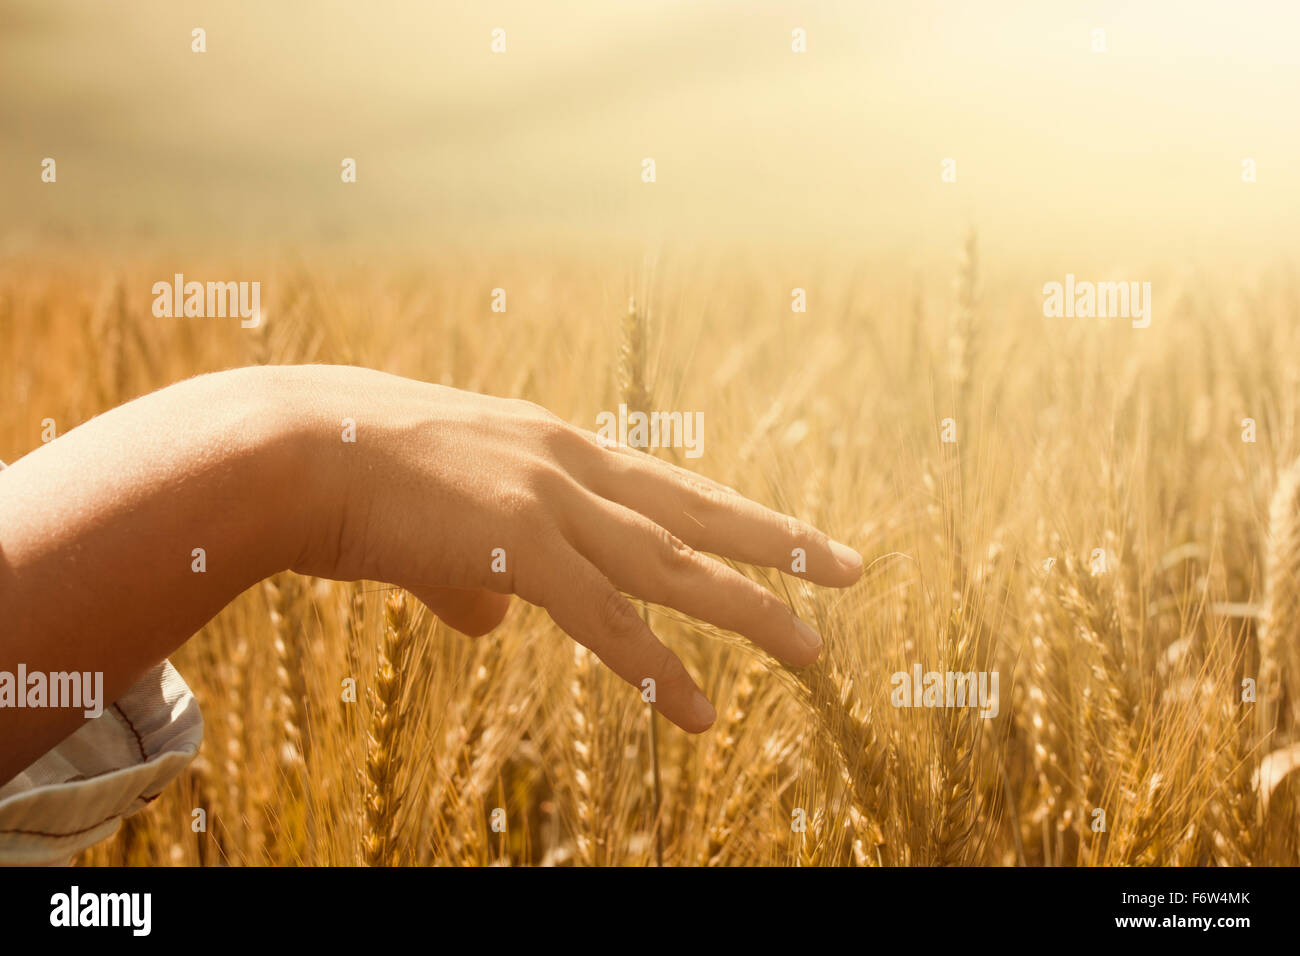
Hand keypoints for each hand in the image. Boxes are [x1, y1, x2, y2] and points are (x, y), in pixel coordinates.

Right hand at [289, 365, 863, 732]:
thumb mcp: (439, 511)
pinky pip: (605, 622)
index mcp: (555, 449)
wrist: (296, 447)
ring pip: (672, 566)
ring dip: (749, 611)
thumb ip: (481, 570)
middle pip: (696, 512)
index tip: (785, 534)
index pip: (664, 486)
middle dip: (780, 544)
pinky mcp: (517, 549)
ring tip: (813, 653)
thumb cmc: (355, 475)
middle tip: (852, 569)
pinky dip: (657, 671)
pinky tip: (702, 712)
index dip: (728, 515)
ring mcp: (549, 502)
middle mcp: (569, 466)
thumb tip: (499, 620)